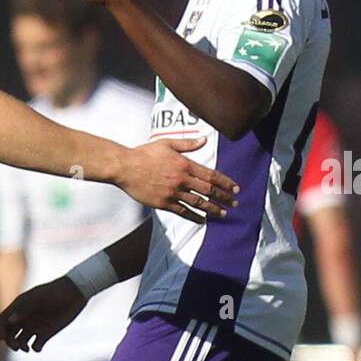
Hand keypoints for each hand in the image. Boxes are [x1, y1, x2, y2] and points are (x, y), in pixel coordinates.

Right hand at [0, 276, 86, 353]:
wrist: (75, 293)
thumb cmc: (54, 292)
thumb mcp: (38, 299)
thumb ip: (23, 309)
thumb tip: (10, 322)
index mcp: (19, 308)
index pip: (3, 321)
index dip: (1, 330)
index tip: (2, 338)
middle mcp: (25, 318)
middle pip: (10, 333)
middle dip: (11, 341)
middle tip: (17, 347)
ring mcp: (35, 326)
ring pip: (21, 341)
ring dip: (21, 346)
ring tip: (27, 348)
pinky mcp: (46, 333)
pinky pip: (36, 345)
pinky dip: (35, 348)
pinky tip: (38, 346)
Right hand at [118, 138, 238, 219]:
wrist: (125, 167)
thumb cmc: (144, 154)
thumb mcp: (167, 143)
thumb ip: (187, 144)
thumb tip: (204, 140)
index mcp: (185, 164)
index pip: (211, 175)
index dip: (225, 183)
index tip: (235, 188)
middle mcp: (181, 179)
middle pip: (208, 190)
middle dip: (224, 198)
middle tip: (235, 203)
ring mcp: (173, 192)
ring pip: (198, 203)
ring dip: (213, 209)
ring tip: (223, 214)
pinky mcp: (163, 203)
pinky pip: (182, 211)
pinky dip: (194, 217)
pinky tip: (202, 220)